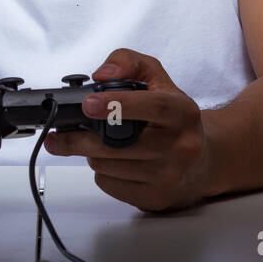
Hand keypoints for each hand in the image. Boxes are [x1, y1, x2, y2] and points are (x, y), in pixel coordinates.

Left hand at [43, 49, 217, 211]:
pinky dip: (103, 173)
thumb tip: (102, 75)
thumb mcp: (158, 79)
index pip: (153, 107)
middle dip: (81, 138)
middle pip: (118, 146)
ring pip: (108, 167)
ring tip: (102, 143)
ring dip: (93, 154)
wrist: (203, 160)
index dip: (118, 104)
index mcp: (183, 112)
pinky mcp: (156, 199)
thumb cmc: (173, 116)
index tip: (88, 104)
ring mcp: (169, 176)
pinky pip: (110, 185)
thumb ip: (130, 63)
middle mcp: (181, 146)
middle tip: (60, 133)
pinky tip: (115, 163)